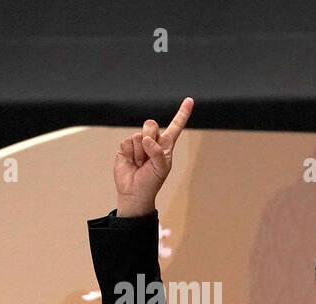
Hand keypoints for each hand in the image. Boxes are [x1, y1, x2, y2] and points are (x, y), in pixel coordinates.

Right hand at [114, 97, 193, 217]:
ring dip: (139, 152)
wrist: (134, 191)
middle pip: (151, 125)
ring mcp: (139, 142)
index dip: (182, 113)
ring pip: (138, 134)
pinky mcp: (126, 146)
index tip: (190, 100)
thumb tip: (146, 139)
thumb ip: (157, 153)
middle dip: (150, 138)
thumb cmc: (151, 182)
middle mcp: (153, 141)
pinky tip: (131, 162)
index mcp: (166, 145)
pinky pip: (127, 141)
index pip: (175, 126)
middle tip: (148, 156)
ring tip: (140, 163)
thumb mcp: (161, 169)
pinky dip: (130, 153)